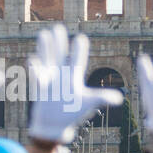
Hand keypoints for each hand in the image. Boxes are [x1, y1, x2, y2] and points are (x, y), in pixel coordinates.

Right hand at [26, 25, 122, 144]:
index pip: (78, 60)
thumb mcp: (88, 103)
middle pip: (60, 55)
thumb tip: (119, 99)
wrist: (54, 126)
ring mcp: (49, 80)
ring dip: (45, 48)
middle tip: (58, 27)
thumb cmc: (71, 114)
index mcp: (74, 77)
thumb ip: (102, 97)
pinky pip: (36, 75)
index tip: (81, 38)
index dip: (79, 50)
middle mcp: (61, 75)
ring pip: (47, 60)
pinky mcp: (40, 87)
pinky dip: (35, 68)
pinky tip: (32, 58)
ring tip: (43, 34)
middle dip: (59, 42)